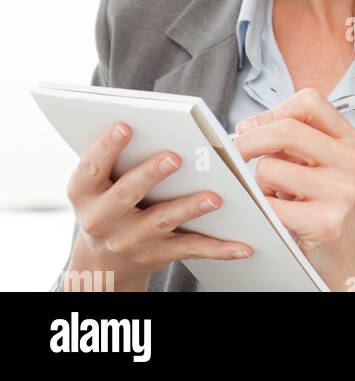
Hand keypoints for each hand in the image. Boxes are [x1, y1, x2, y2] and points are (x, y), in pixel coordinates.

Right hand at [65, 121, 253, 290]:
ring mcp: (128, 241)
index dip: (106, 147)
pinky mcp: (155, 255)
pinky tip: (243, 245)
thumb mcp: (99, 181)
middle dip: (149, 175)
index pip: (91, 167)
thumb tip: (153, 119)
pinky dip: (219, 248)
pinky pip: (190, 249)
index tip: (126, 125)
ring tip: (215, 197)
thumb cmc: (109, 199)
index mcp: (84, 192)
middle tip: (174, 156)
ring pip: (161, 222)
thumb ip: (117, 155)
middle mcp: (101, 220)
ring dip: (189, 208)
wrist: (103, 261)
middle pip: (125, 195)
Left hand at [232, 87, 354, 291]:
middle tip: (234, 153)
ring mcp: (343, 193)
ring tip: (276, 197)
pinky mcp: (326, 223)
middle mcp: (353, 162)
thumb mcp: (321, 167)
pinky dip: (263, 209)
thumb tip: (248, 128)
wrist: (348, 263)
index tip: (252, 128)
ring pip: (270, 168)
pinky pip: (270, 205)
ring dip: (260, 184)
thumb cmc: (324, 210)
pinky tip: (278, 216)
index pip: (309, 102)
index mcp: (352, 141)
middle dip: (249, 140)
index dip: (273, 111)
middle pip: (286, 130)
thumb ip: (295, 143)